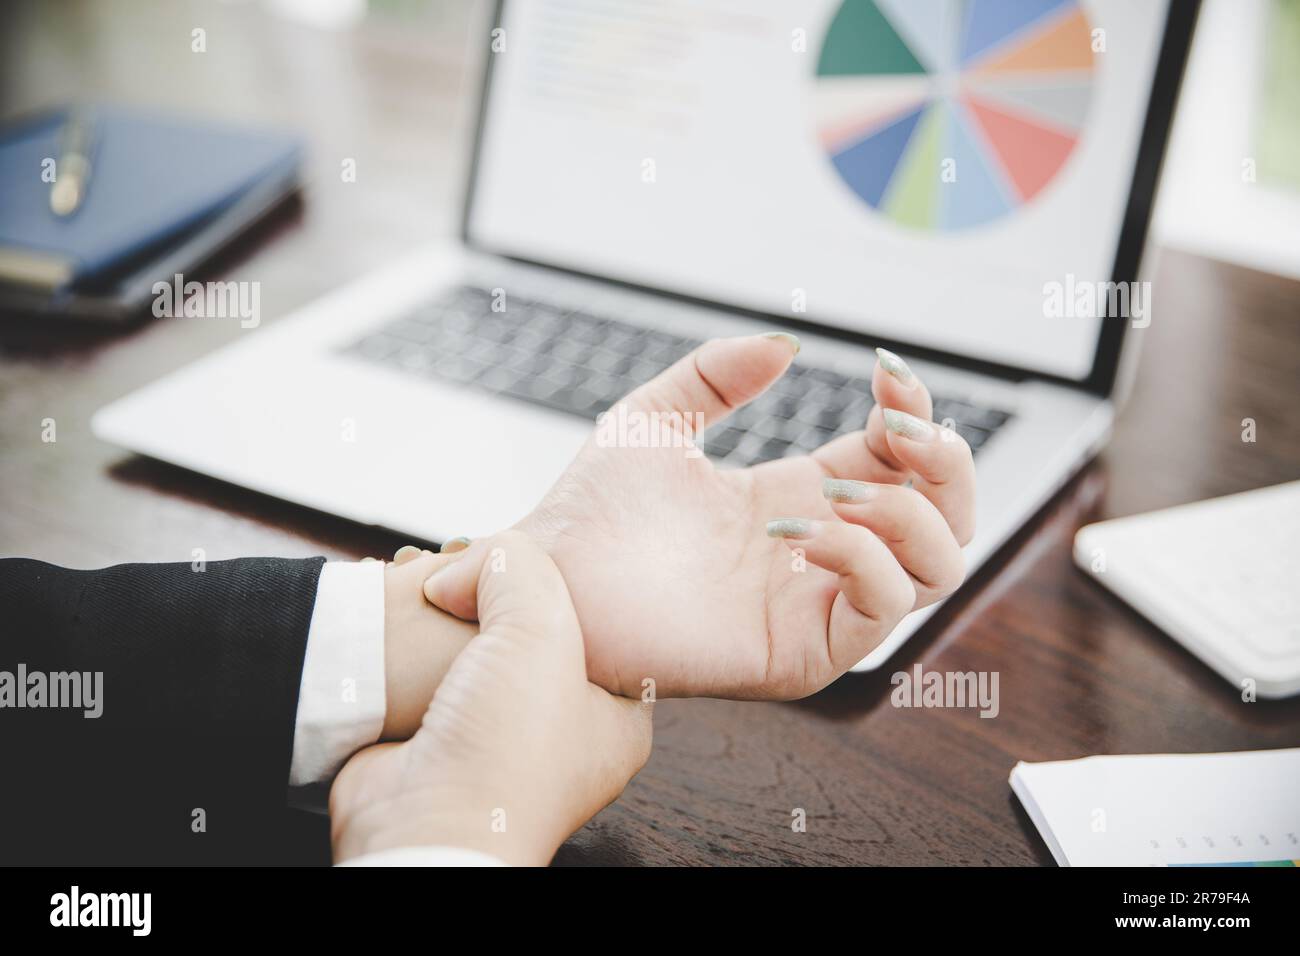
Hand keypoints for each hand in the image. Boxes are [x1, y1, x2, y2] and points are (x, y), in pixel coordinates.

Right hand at [331, 531, 651, 866]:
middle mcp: (560, 730)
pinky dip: (413, 638)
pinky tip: (404, 607)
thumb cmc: (505, 746)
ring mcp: (497, 735)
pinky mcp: (438, 737)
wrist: (420, 826)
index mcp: (615, 716)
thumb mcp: (539, 622)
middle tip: (466, 556)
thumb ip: (517, 564)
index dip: (567, 579)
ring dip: (447, 611)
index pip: (603, 624)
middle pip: (532, 629)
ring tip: (430, 575)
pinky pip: (429, 668)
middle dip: (495, 591)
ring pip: (475, 644)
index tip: (536, 548)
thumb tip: (458, 572)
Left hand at [426, 336, 974, 699]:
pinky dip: (866, 563)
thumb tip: (785, 343)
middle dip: (947, 463)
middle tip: (896, 426)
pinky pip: (878, 616)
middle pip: (946, 519)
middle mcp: (822, 554)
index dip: (916, 416)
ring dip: (909, 514)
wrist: (549, 579)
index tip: (886, 372)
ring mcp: (815, 605)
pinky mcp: (799, 653)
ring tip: (840, 485)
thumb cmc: (592, 513)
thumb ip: (717, 373)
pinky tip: (808, 528)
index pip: (904, 463)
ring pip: (936, 569)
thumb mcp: (655, 418)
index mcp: (802, 498)